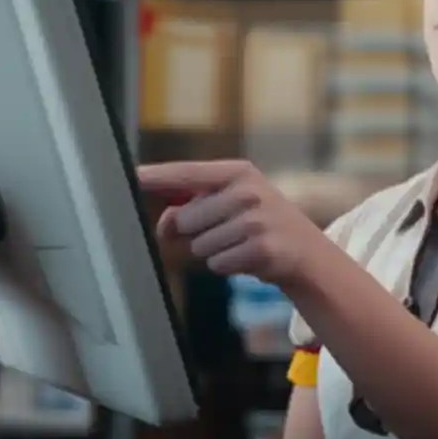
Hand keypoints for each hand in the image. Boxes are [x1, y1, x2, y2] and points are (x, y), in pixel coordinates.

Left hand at [137, 160, 337, 287]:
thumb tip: (164, 225)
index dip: (156, 176)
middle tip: (228, 230)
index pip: (186, 173)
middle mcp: (247, 191)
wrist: (306, 252)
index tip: (131, 176)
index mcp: (237, 172)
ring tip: (241, 243)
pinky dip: (227, 265)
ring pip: (199, 245)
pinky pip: (217, 263)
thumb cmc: (259, 222)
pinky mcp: (260, 249)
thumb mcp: (232, 202)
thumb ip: (193, 205)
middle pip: (185, 219)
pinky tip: (249, 257)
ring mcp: (256, 220)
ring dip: (214, 250)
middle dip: (198, 231)